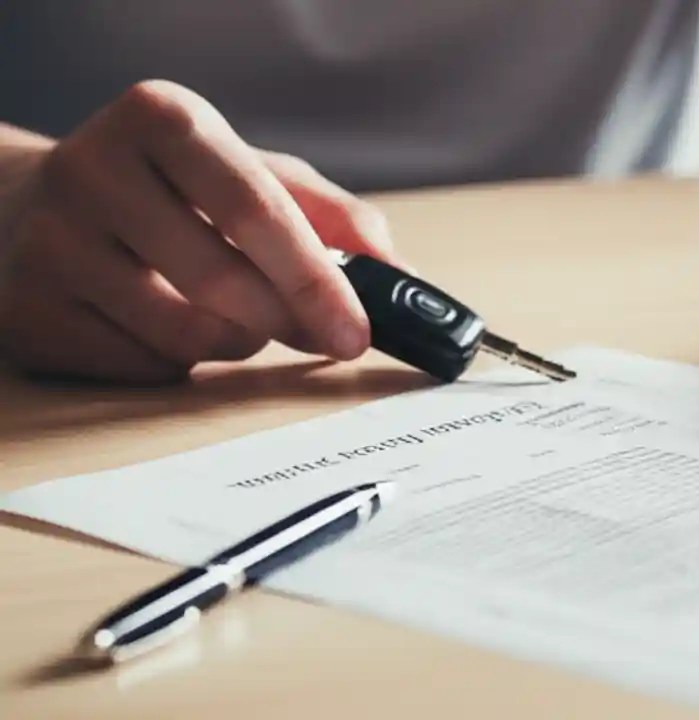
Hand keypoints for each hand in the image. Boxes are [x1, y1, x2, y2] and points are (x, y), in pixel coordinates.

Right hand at [0, 80, 395, 381]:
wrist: (36, 206)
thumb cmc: (171, 191)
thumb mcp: (255, 174)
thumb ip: (335, 216)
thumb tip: (398, 275)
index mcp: (162, 119)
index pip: (254, 208)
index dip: (315, 279)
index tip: (357, 330)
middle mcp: (93, 171)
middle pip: (222, 281)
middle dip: (289, 322)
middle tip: (325, 338)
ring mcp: (51, 244)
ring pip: (186, 336)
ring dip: (238, 344)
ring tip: (238, 316)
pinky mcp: (31, 311)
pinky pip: (144, 367)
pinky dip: (182, 362)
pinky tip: (169, 325)